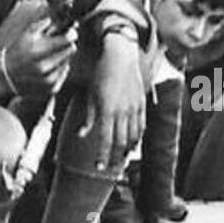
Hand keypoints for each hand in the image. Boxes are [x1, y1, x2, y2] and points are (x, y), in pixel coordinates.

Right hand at [2, 18, 76, 97]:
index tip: (71, 32)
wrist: (6, 75)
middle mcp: (44, 67)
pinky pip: (64, 74)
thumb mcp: (27, 34)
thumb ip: (44, 24)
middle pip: (70, 50)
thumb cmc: (17, 51)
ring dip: (62, 57)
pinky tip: (48, 67)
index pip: (66, 40)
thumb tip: (61, 17)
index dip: (71, 34)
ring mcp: (48, 80)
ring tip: (49, 57)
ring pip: (68, 62)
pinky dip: (59, 69)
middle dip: (66, 45)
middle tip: (59, 43)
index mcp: (38, 51)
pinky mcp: (51, 89)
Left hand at [82, 34, 145, 171]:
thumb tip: (82, 135)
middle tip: (110, 166)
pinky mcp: (141, 102)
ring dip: (127, 149)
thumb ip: (88, 117)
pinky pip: (142, 125)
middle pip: (121, 142)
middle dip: (115, 157)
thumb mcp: (90, 95)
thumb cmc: (101, 74)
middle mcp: (122, 111)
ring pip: (133, 136)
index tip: (99, 167)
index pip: (105, 140)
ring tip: (122, 157)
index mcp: (107, 110)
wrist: (120, 55)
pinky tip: (133, 142)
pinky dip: (138, 136)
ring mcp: (134, 107)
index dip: (103, 156)